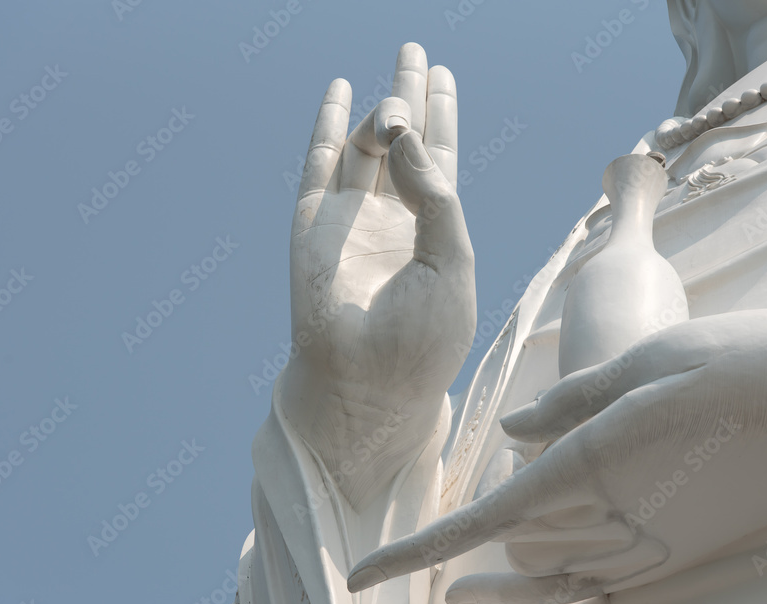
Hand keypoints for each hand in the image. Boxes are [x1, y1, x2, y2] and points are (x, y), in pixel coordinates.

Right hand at [279, 44, 475, 509]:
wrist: (365, 388)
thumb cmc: (421, 340)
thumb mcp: (451, 263)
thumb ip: (435, 195)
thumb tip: (405, 136)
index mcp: (431, 231)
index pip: (438, 160)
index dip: (441, 117)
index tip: (442, 76)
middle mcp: (392, 219)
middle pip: (401, 143)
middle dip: (409, 97)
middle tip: (414, 52)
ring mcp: (351, 219)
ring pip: (365, 146)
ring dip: (380, 110)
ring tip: (396, 90)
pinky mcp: (314, 225)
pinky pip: (321, 165)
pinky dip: (328, 126)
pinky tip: (339, 92)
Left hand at [347, 310, 766, 603]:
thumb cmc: (730, 364)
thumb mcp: (639, 363)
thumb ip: (566, 404)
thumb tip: (511, 427)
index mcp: (585, 463)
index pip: (480, 521)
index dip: (414, 552)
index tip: (363, 574)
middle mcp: (611, 513)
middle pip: (510, 546)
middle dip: (463, 543)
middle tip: (421, 540)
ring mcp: (649, 540)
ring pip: (548, 568)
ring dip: (501, 568)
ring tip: (458, 573)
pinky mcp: (678, 550)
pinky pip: (596, 583)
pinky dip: (550, 585)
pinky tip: (525, 583)